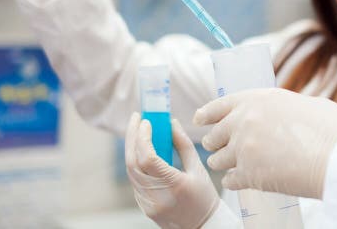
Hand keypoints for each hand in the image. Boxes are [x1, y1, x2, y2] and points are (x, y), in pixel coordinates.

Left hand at [125, 112, 219, 228]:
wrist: (202, 227)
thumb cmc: (204, 197)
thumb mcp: (199, 168)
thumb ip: (183, 145)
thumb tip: (171, 123)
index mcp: (174, 184)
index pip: (148, 157)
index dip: (143, 137)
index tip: (146, 121)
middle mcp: (156, 196)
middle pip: (133, 163)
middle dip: (132, 138)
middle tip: (135, 119)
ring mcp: (147, 204)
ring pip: (131, 172)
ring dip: (132, 149)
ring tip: (138, 131)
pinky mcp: (143, 206)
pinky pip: (135, 180)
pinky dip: (137, 163)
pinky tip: (142, 151)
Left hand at [193, 88, 336, 199]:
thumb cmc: (332, 129)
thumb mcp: (306, 104)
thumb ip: (284, 107)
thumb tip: (281, 114)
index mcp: (258, 98)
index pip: (219, 105)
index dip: (206, 114)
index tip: (199, 120)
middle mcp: (245, 121)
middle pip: (214, 136)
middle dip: (217, 143)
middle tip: (222, 149)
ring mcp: (244, 148)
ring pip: (218, 160)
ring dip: (225, 164)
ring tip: (236, 166)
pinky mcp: (249, 174)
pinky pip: (230, 180)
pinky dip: (236, 181)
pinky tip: (245, 180)